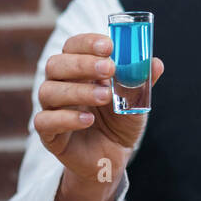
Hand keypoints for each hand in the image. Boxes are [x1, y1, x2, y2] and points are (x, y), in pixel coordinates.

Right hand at [34, 31, 163, 188]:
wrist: (112, 158)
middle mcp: (60, 85)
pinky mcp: (49, 134)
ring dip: (79, 91)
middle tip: (108, 68)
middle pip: (56, 64)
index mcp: (79, 70)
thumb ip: (142, 82)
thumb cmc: (119, 122)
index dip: (87, 43)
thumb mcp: (136, 101)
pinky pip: (45, 121)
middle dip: (82, 63)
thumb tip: (155, 63)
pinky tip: (88, 120)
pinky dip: (67, 118)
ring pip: (48, 91)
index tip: (109, 46)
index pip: (72, 47)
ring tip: (105, 96)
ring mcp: (52, 109)